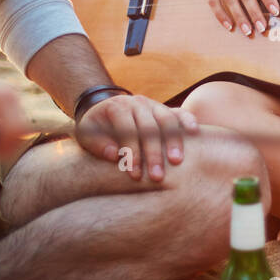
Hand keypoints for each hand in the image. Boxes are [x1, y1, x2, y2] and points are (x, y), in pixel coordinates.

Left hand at [74, 93, 199, 181]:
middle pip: (149, 126)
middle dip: (154, 153)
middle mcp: (137, 103)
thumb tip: (114, 155)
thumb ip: (97, 145)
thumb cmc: (96, 128)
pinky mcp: (164, 109)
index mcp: (117, 107)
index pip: (127, 129)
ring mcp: (153, 104)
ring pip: (166, 119)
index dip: (131, 152)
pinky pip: (179, 112)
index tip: (135, 174)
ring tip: (177, 161)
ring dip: (173, 140)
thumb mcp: (86, 135)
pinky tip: (194, 132)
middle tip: (158, 176)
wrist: (104, 110)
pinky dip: (187, 120)